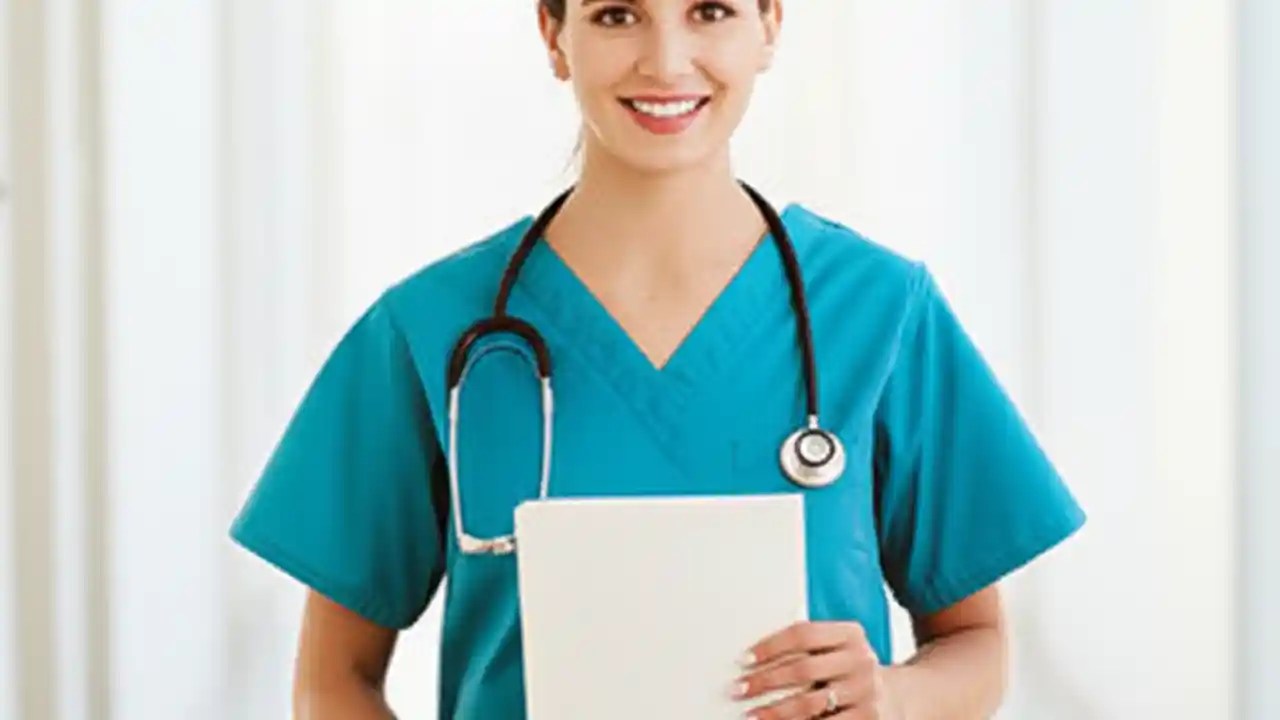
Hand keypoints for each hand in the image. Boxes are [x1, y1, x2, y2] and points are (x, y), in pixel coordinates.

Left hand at [732, 621, 897, 718]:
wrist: (897, 695)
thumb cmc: (851, 669)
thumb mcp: (839, 649)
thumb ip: (808, 648)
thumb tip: (754, 660)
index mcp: (851, 634)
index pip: (803, 634)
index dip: (770, 646)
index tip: (744, 660)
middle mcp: (861, 659)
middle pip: (803, 668)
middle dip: (765, 681)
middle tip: (739, 689)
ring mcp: (865, 691)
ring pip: (810, 702)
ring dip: (776, 711)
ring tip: (752, 715)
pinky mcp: (868, 718)